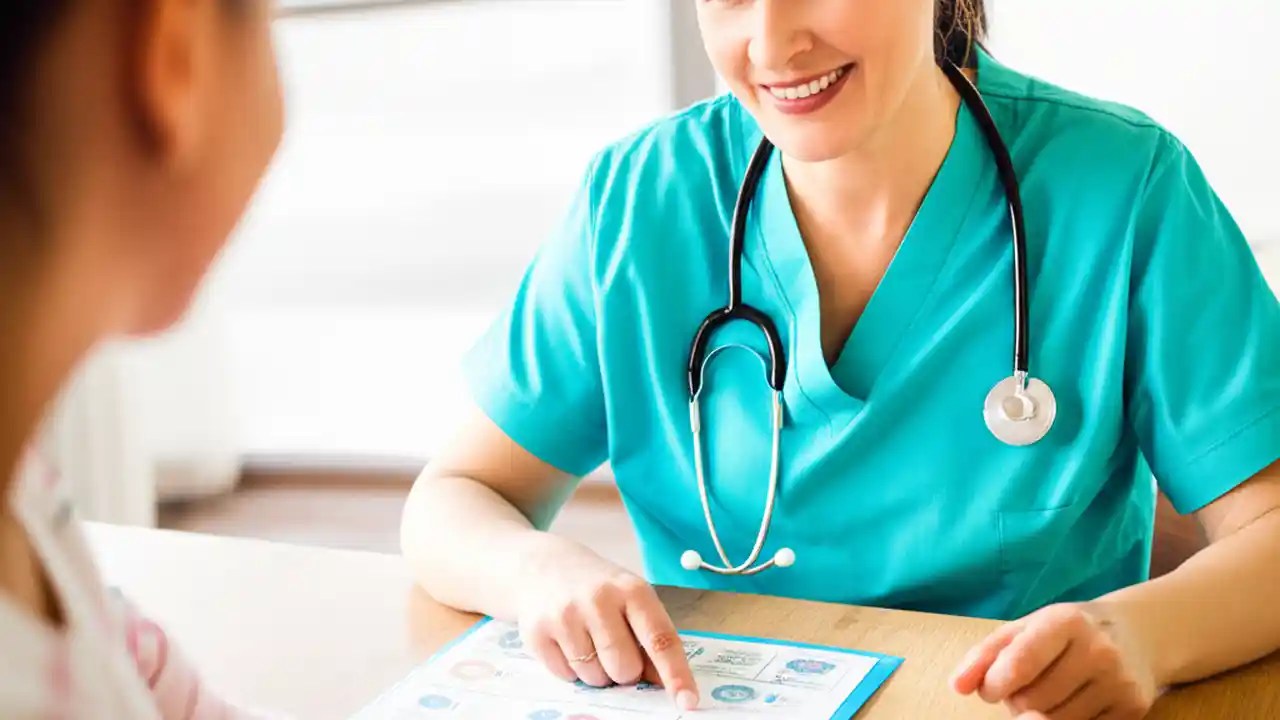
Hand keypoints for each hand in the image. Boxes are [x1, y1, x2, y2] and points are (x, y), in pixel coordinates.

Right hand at [515, 539, 698, 710]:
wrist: (541, 566)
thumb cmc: (597, 587)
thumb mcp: (630, 598)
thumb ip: (651, 637)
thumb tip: (667, 684)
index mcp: (632, 590)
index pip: (660, 639)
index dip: (676, 674)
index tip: (688, 701)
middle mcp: (598, 600)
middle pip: (625, 669)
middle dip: (624, 671)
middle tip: (614, 646)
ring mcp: (565, 616)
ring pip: (595, 678)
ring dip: (596, 671)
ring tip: (587, 640)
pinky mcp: (537, 633)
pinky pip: (567, 677)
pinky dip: (571, 669)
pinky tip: (567, 641)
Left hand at [951, 603, 1158, 718]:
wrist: (1139, 633)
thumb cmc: (1067, 631)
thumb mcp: (1026, 628)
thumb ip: (986, 654)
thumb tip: (957, 686)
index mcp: (1066, 622)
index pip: (1020, 663)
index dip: (994, 684)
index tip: (989, 688)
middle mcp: (1098, 651)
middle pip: (1032, 702)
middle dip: (1015, 702)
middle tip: (1023, 688)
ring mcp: (1119, 683)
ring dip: (1036, 717)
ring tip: (1044, 694)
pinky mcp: (1132, 710)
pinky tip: (1067, 703)